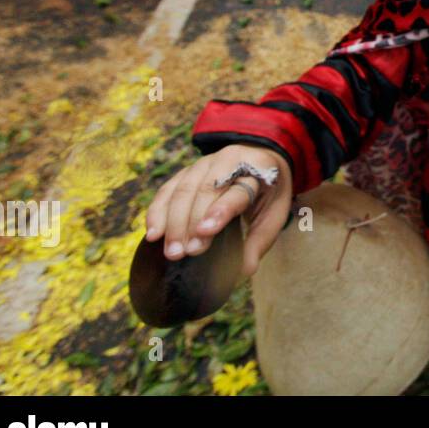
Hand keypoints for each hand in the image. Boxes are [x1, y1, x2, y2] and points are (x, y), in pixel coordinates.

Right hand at [145, 143, 292, 275]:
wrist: (259, 156)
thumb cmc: (267, 191)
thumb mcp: (274, 212)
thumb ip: (259, 240)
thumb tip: (244, 271)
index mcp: (256, 170)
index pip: (237, 191)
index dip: (220, 210)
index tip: (205, 232)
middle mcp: (228, 162)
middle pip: (205, 191)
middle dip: (191, 223)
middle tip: (183, 253)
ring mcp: (204, 164)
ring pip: (183, 190)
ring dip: (172, 222)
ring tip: (171, 251)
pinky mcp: (186, 171)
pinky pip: (167, 190)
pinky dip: (158, 211)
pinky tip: (153, 233)